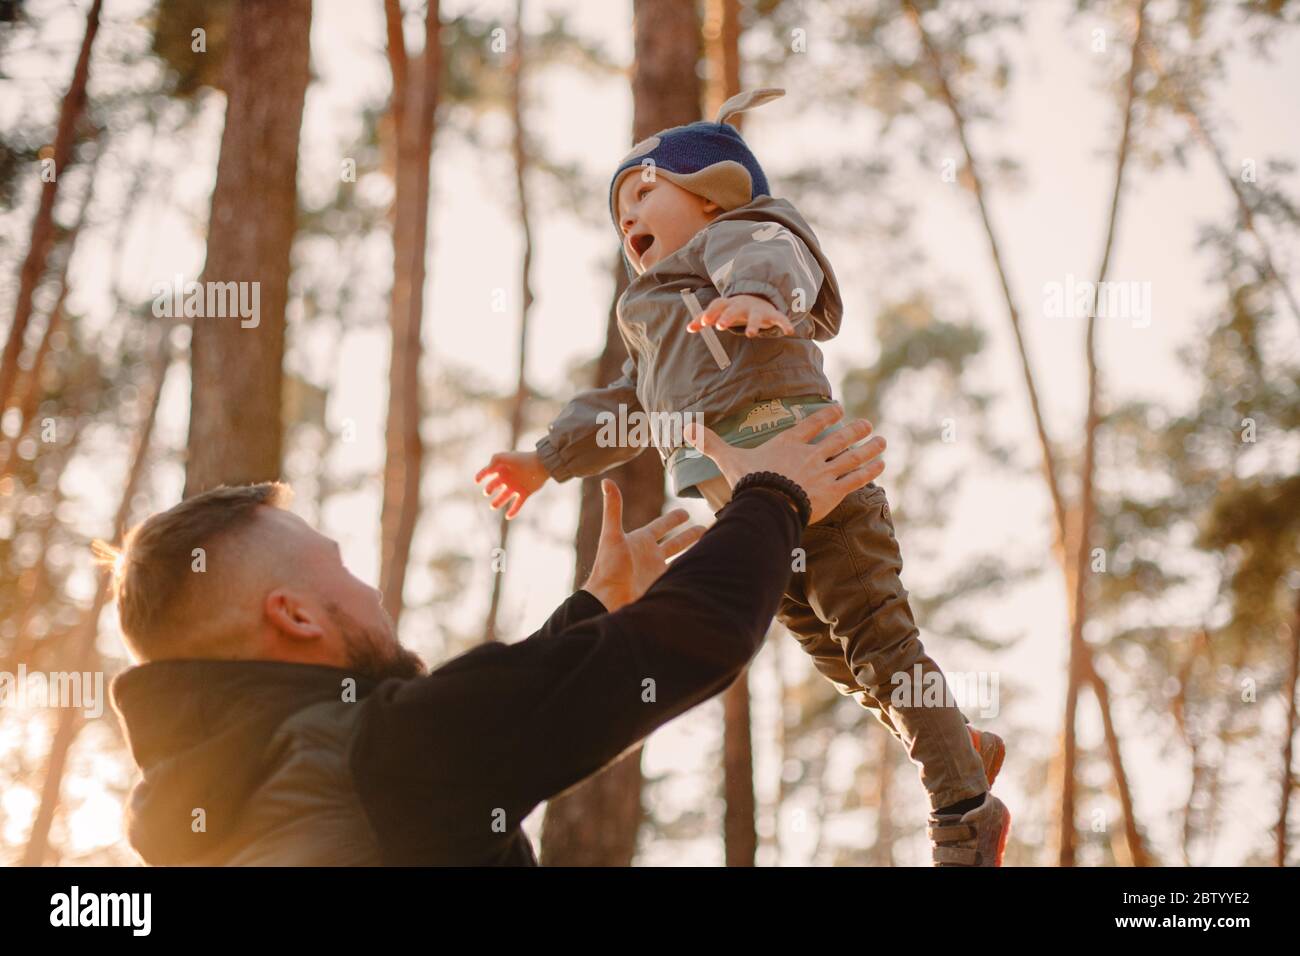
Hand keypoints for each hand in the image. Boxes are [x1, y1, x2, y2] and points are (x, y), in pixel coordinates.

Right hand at [475, 450, 549, 519]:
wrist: (541, 465)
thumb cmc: (522, 459)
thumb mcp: (505, 456)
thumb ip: (494, 460)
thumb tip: (488, 471)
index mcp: (502, 468)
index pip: (488, 472)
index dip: (481, 475)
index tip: (477, 481)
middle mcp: (508, 478)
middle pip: (494, 486)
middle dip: (489, 490)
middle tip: (488, 492)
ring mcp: (516, 486)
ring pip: (504, 497)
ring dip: (497, 502)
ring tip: (493, 506)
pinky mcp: (525, 493)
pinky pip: (517, 504)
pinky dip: (513, 511)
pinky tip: (508, 516)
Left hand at [581, 480, 705, 611]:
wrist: (608, 600)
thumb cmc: (608, 567)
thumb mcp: (612, 535)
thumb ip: (613, 508)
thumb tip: (606, 480)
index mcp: (640, 540)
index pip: (662, 526)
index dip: (673, 519)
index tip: (685, 513)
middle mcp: (650, 555)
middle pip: (675, 542)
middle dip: (689, 535)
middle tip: (704, 528)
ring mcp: (657, 571)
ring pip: (681, 558)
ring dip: (694, 553)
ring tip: (710, 547)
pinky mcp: (662, 585)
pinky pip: (681, 575)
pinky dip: (692, 571)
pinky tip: (705, 569)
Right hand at [684, 404, 884, 523]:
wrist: (766, 504)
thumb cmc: (748, 482)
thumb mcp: (729, 459)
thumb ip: (712, 443)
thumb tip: (686, 429)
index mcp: (788, 443)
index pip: (812, 424)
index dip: (827, 415)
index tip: (839, 408)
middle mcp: (810, 454)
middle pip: (837, 437)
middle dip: (855, 430)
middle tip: (867, 425)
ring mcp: (824, 472)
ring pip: (852, 456)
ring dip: (869, 447)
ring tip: (881, 440)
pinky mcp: (833, 491)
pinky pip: (856, 478)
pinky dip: (870, 470)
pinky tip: (882, 464)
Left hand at [687, 293, 795, 336]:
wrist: (757, 297)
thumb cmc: (733, 308)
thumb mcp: (719, 312)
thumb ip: (703, 319)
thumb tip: (688, 329)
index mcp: (728, 304)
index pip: (717, 306)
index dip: (711, 313)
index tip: (705, 323)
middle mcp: (742, 305)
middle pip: (734, 309)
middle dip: (728, 317)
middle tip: (721, 326)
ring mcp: (757, 309)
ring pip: (755, 316)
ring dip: (753, 324)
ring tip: (750, 334)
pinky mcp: (771, 314)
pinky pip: (779, 318)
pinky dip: (785, 324)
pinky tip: (789, 331)